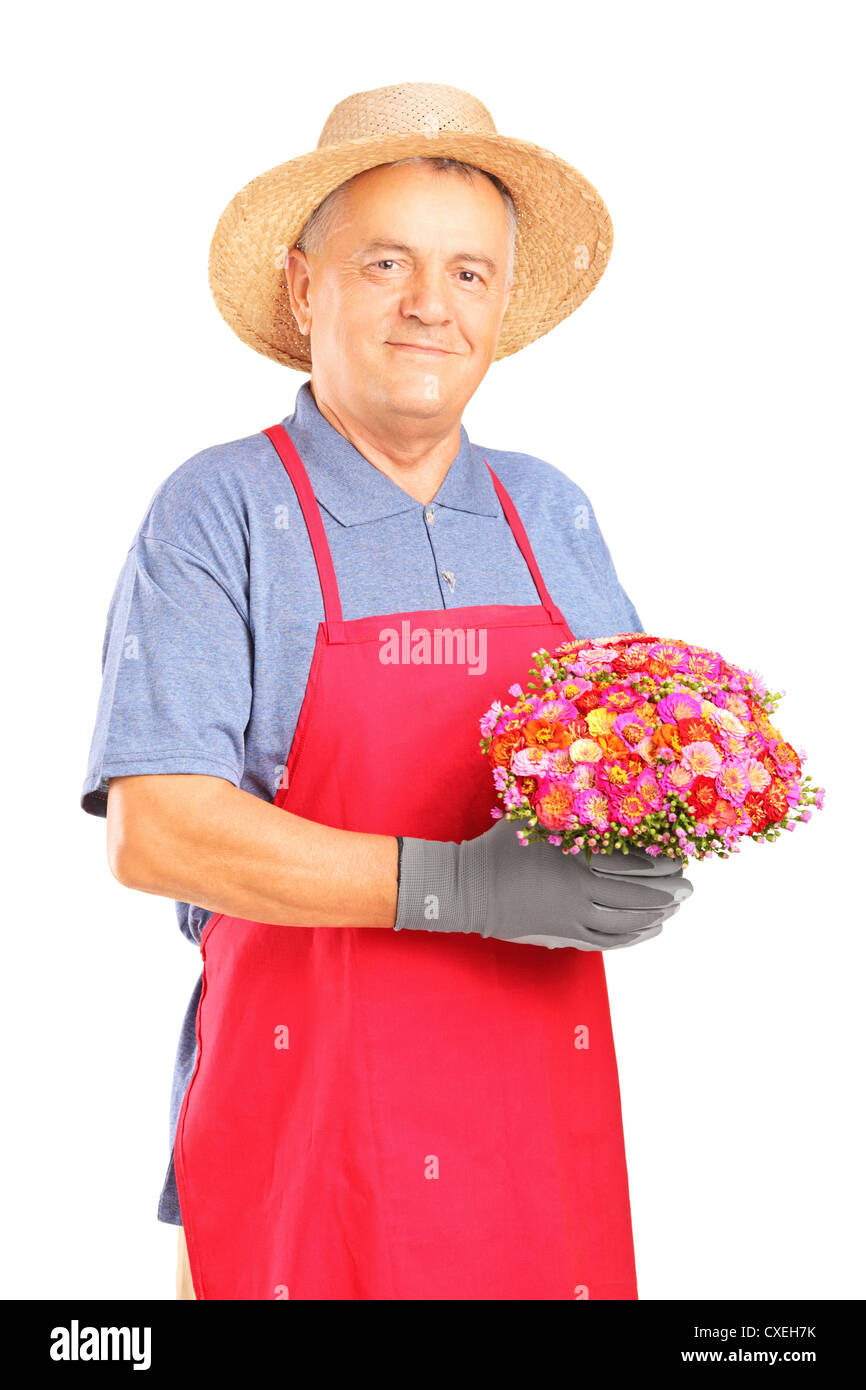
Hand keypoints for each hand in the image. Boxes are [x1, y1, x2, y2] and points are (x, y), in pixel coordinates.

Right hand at [394, 814, 692, 949]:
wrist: (468, 889)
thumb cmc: (498, 847)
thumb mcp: (531, 818)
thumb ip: (563, 804)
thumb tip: (593, 777)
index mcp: (576, 861)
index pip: (633, 863)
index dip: (662, 862)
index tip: (681, 857)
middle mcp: (579, 892)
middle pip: (637, 895)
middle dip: (669, 892)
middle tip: (690, 888)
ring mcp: (572, 919)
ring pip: (626, 922)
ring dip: (655, 915)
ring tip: (675, 908)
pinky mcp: (564, 936)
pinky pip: (609, 941)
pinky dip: (634, 936)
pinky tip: (650, 929)